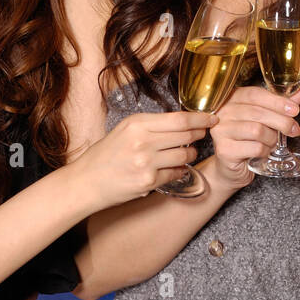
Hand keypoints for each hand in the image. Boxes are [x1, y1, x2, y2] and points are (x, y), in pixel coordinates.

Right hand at [74, 110, 216, 210]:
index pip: (179, 119)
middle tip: (204, 133)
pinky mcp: (148, 182)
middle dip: (199, 133)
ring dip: (191, 153)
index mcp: (137, 124)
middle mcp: (143, 142)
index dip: (200, 118)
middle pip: (185, 134)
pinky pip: (175, 173)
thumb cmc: (106, 154)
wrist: (87, 181)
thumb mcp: (125, 130)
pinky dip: (180, 170)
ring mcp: (146, 163)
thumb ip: (151, 125)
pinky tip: (176, 167)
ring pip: (184, 155)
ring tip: (188, 152)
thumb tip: (181, 122)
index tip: (212, 118)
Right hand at [206, 85, 299, 188]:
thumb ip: (280, 105)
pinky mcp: (224, 150)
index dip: (277, 101)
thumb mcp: (264, 119)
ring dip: (272, 139)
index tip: (294, 109)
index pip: (255, 94)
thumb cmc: (248, 139)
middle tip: (294, 129)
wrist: (231, 167)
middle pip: (258, 113)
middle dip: (282, 122)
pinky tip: (264, 152)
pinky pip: (255, 148)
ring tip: (273, 143)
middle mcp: (223, 112)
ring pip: (257, 131)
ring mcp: (221, 131)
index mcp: (232, 98)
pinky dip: (265, 151)